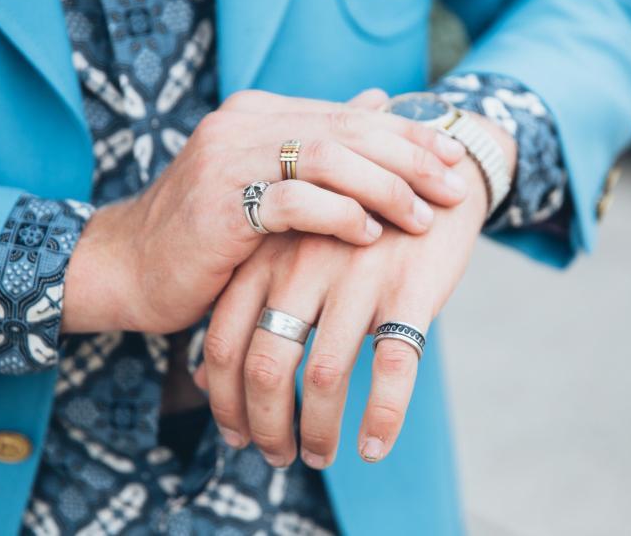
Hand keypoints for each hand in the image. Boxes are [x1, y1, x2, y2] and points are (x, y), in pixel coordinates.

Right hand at [62, 89, 468, 334]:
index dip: (409, 134)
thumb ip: (318, 142)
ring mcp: (229, 160)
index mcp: (260, 114)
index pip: (351, 115)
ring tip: (422, 217)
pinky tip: (369, 234)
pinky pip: (295, 201)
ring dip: (385, 188)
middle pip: (348, 130)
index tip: (453, 159)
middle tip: (453, 188)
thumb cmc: (205, 233)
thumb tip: (377, 99)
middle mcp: (245, 125)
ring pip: (328, 158)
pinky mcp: (221, 204)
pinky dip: (340, 214)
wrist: (126, 267)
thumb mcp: (264, 182)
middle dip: (411, 159)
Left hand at [195, 117, 515, 466]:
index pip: (224, 342)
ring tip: (321, 456)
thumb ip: (244, 308)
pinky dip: (381, 417)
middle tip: (276, 457)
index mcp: (264, 257)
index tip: (235, 436)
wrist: (431, 173)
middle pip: (265, 366)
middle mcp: (302, 266)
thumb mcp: (288, 252)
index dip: (223, 401)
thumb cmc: (350, 226)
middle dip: (264, 425)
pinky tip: (373, 446)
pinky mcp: (410, 287)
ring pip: (323, 376)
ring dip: (318, 431)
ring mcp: (356, 276)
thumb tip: (199, 380)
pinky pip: (391, 366)